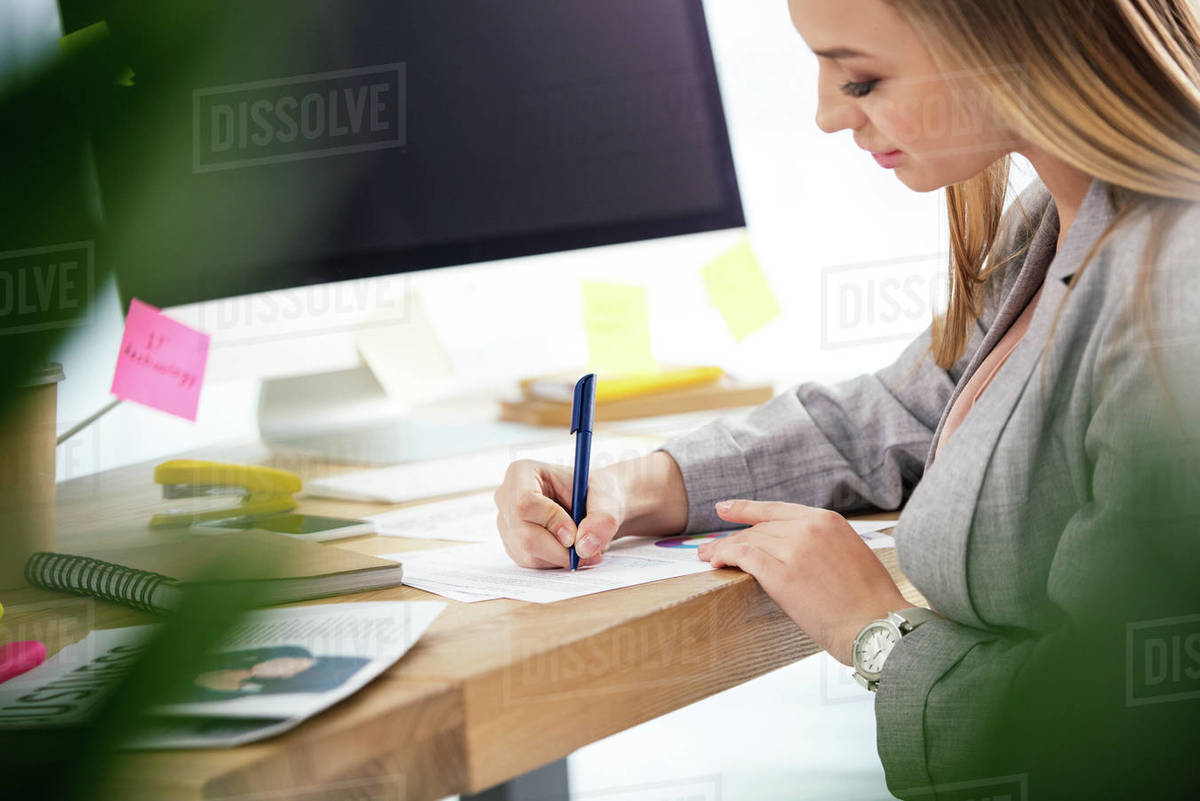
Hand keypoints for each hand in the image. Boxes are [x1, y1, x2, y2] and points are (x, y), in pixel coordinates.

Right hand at [493, 460, 626, 568]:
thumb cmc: (596, 493)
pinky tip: (569, 549)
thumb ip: (602, 519)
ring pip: (527, 553)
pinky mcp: (512, 544)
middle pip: (523, 534)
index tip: (575, 535)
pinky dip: (555, 562)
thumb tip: (586, 546)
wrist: (594, 503)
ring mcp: (506, 523)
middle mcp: (506, 498)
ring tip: (585, 547)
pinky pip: (531, 563)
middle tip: (589, 552)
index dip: (550, 522)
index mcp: (522, 473)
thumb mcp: (607, 498)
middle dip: (559, 549)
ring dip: (560, 557)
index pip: (525, 502)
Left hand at [697, 500, 908, 665]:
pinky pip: (743, 556)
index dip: (747, 509)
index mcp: (829, 521)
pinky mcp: (781, 572)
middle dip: (734, 538)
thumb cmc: (870, 603)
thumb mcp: (850, 556)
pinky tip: (716, 563)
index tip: (725, 508)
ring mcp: (794, 548)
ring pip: (748, 541)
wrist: (878, 626)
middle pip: (760, 528)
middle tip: (712, 549)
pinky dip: (725, 557)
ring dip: (724, 549)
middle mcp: (809, 528)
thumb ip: (822, 546)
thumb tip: (793, 554)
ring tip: (708, 557)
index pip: (777, 510)